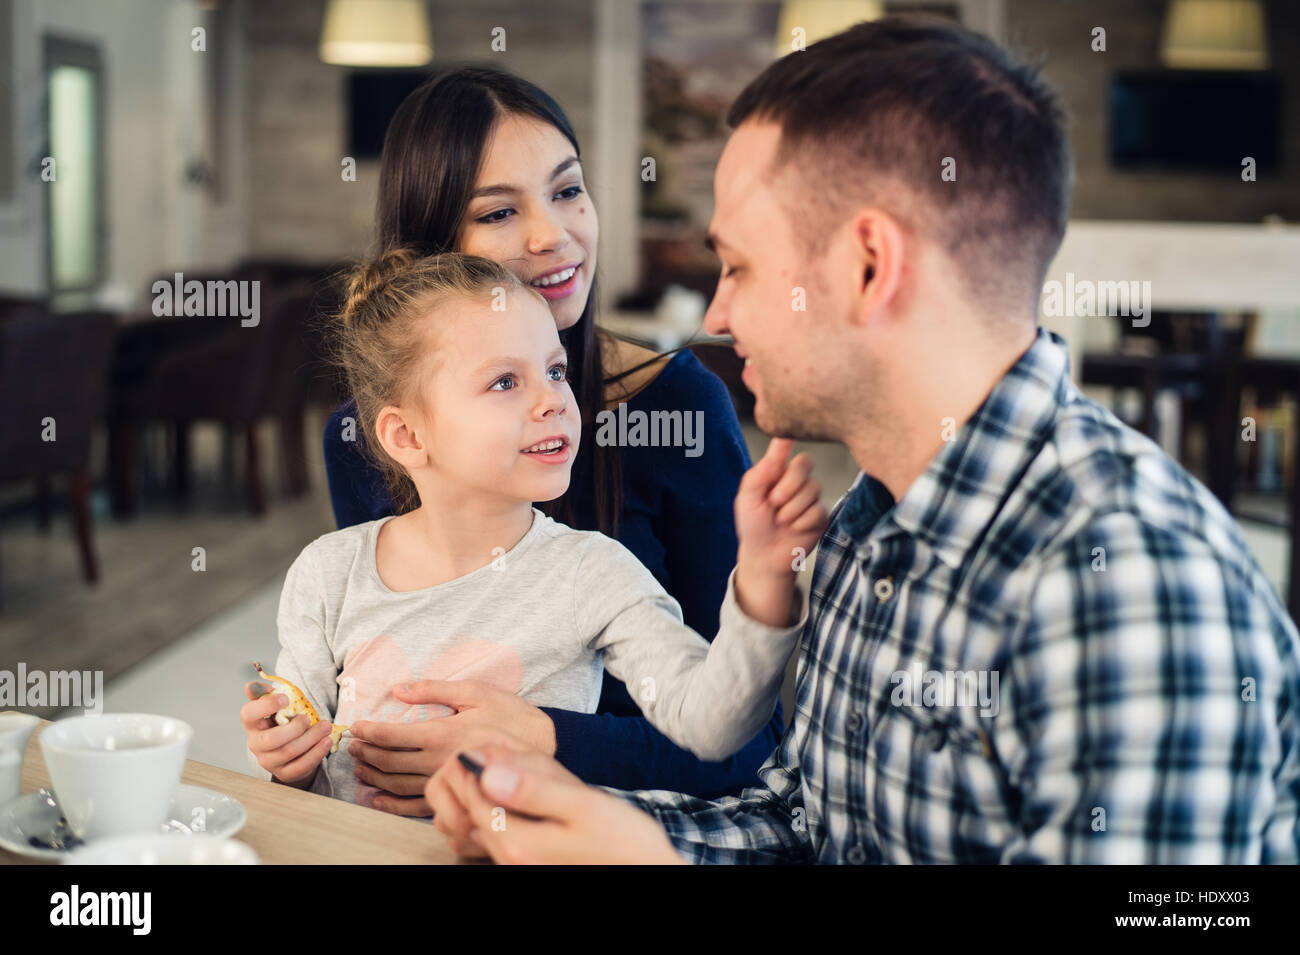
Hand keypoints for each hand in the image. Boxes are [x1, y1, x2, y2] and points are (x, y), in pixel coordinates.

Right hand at [240, 684, 332, 786]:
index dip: (265, 706)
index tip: (285, 698)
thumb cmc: (282, 721)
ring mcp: (269, 761)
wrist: (290, 747)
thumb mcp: (276, 705)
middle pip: (271, 739)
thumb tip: (251, 685)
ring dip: (311, 738)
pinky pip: (300, 766)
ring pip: (289, 752)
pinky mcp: (285, 773)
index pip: (248, 714)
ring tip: (326, 727)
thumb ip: (267, 694)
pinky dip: (316, 753)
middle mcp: (256, 744)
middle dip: (293, 728)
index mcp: (252, 723)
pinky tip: (326, 742)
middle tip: (307, 718)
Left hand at [349, 679, 556, 817]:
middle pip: (390, 761)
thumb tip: (399, 690)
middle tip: (353, 746)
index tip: (357, 727)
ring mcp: (446, 781)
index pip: (392, 735)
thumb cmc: (511, 714)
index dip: (369, 732)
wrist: (544, 745)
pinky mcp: (455, 795)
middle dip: (366, 753)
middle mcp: (439, 761)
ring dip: (374, 776)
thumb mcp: (475, 691)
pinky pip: (416, 807)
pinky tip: (379, 799)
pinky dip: (392, 805)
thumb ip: (434, 689)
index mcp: (442, 733)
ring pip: (397, 785)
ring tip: (360, 768)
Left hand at [428, 743, 686, 864]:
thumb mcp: (582, 805)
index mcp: (518, 844)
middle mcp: (512, 861)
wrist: (649, 870)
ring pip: (488, 823)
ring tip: (515, 770)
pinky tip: (531, 797)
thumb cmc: (624, 840)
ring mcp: (520, 867)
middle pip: (476, 812)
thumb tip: (488, 770)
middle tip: (494, 750)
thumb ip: (533, 789)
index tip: (484, 740)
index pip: (475, 797)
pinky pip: (504, 835)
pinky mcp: (532, 865)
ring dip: (493, 794)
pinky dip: (507, 811)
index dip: (475, 764)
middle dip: (482, 778)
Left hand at [733, 437, 828, 621]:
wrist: (765, 556)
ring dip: (792, 509)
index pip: (784, 448)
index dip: (789, 437)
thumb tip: (775, 454)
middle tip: (774, 502)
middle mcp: (795, 480)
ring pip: (813, 489)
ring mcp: (810, 497)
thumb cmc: (753, 525)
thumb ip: (758, 476)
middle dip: (789, 484)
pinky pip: (818, 510)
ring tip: (780, 520)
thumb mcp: (747, 500)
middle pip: (804, 463)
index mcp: (775, 471)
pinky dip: (802, 522)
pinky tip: (793, 529)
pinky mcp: (821, 514)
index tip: (791, 430)